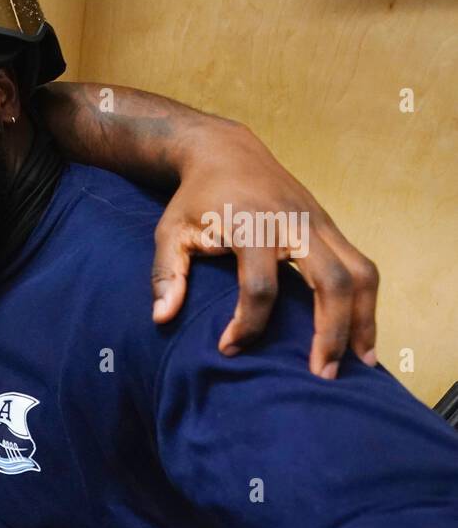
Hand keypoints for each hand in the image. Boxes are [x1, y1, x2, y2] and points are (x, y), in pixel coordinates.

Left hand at [152, 123, 378, 377]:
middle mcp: (294, 224)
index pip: (260, 287)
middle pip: (331, 282)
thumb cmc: (194, 199)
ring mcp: (319, 223)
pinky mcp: (330, 226)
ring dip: (363, 320)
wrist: (225, 151)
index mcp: (252, 226)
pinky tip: (361, 335)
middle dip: (331, 332)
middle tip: (321, 376)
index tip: (228, 349)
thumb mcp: (169, 232)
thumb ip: (166, 274)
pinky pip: (361, 266)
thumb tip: (162, 318)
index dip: (246, 325)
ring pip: (360, 273)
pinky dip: (365, 302)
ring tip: (360, 364)